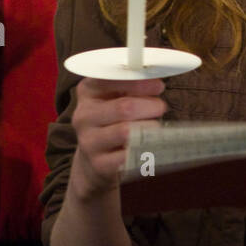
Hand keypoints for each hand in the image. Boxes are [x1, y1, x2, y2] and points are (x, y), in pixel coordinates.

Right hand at [71, 76, 166, 200]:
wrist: (94, 158)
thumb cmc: (111, 119)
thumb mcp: (114, 96)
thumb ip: (131, 85)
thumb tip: (155, 82)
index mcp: (87, 92)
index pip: (110, 80)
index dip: (138, 83)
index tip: (158, 86)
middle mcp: (84, 116)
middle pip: (124, 108)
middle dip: (150, 106)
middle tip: (161, 107)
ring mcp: (89, 141)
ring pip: (127, 132)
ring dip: (149, 128)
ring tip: (155, 127)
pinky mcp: (99, 164)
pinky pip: (129, 156)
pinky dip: (144, 149)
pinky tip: (148, 145)